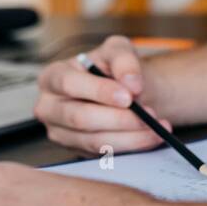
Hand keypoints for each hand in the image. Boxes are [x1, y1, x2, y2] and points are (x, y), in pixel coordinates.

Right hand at [33, 35, 172, 156]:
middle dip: (118, 119)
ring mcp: (61, 133)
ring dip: (130, 136)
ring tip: (156, 126)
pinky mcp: (77, 151)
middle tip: (149, 115)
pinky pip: (104, 155)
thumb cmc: (113, 68)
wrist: (122, 89)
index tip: (129, 96)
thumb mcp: (118, 50)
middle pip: (80, 118)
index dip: (99, 91)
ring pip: (94, 141)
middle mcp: (50, 107)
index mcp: (53, 77)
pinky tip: (150, 136)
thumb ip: (124, 60)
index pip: (69, 84)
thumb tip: (132, 84)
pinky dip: (131, 146)